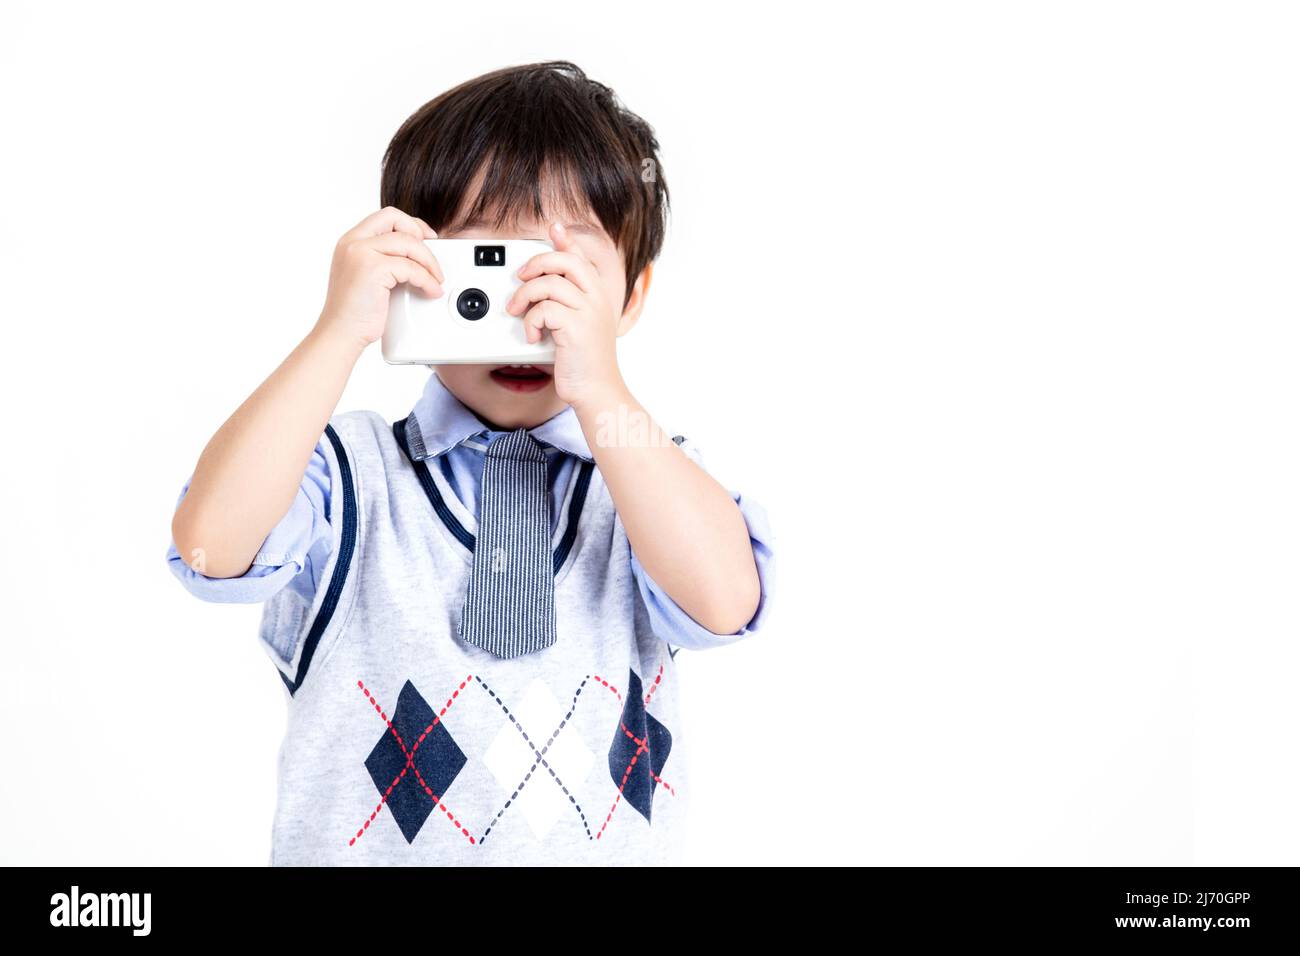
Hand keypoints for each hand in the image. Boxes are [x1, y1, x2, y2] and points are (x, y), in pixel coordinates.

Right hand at [314, 206, 444, 350]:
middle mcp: (353, 242)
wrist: (340, 334)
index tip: (426, 238)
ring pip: (408, 243)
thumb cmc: (354, 313)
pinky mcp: (372, 268)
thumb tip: (414, 255)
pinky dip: (427, 280)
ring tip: (436, 279)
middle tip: (433, 258)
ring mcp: (361, 252)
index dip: (410, 223)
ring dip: (429, 262)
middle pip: (396, 219)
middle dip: (421, 234)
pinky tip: (431, 290)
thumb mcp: (365, 276)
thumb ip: (383, 259)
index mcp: (350, 241)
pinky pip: (411, 267)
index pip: (386, 216)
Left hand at [506, 221, 623, 407]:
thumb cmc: (584, 363)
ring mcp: (588, 311)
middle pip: (564, 260)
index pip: (581, 257)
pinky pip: (543, 309)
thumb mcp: (577, 326)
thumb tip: (543, 285)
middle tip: (521, 278)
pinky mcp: (576, 327)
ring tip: (517, 312)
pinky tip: (533, 335)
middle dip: (536, 264)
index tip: (553, 228)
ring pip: (548, 283)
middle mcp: (596, 298)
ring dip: (524, 296)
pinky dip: (530, 322)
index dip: (566, 239)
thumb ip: (564, 303)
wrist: (596, 390)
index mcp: (598, 295)